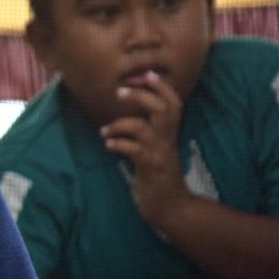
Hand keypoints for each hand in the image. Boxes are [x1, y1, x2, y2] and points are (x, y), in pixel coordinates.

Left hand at [100, 71, 191, 226]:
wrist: (170, 205)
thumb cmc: (157, 174)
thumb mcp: (155, 148)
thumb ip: (148, 130)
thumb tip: (128, 112)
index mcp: (170, 132)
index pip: (174, 102)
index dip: (161, 86)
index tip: (144, 74)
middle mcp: (168, 139)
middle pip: (163, 107)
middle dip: (140, 95)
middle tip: (118, 92)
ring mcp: (160, 153)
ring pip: (144, 127)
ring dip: (119, 124)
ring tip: (104, 131)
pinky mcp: (150, 168)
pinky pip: (133, 149)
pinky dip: (118, 144)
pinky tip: (109, 146)